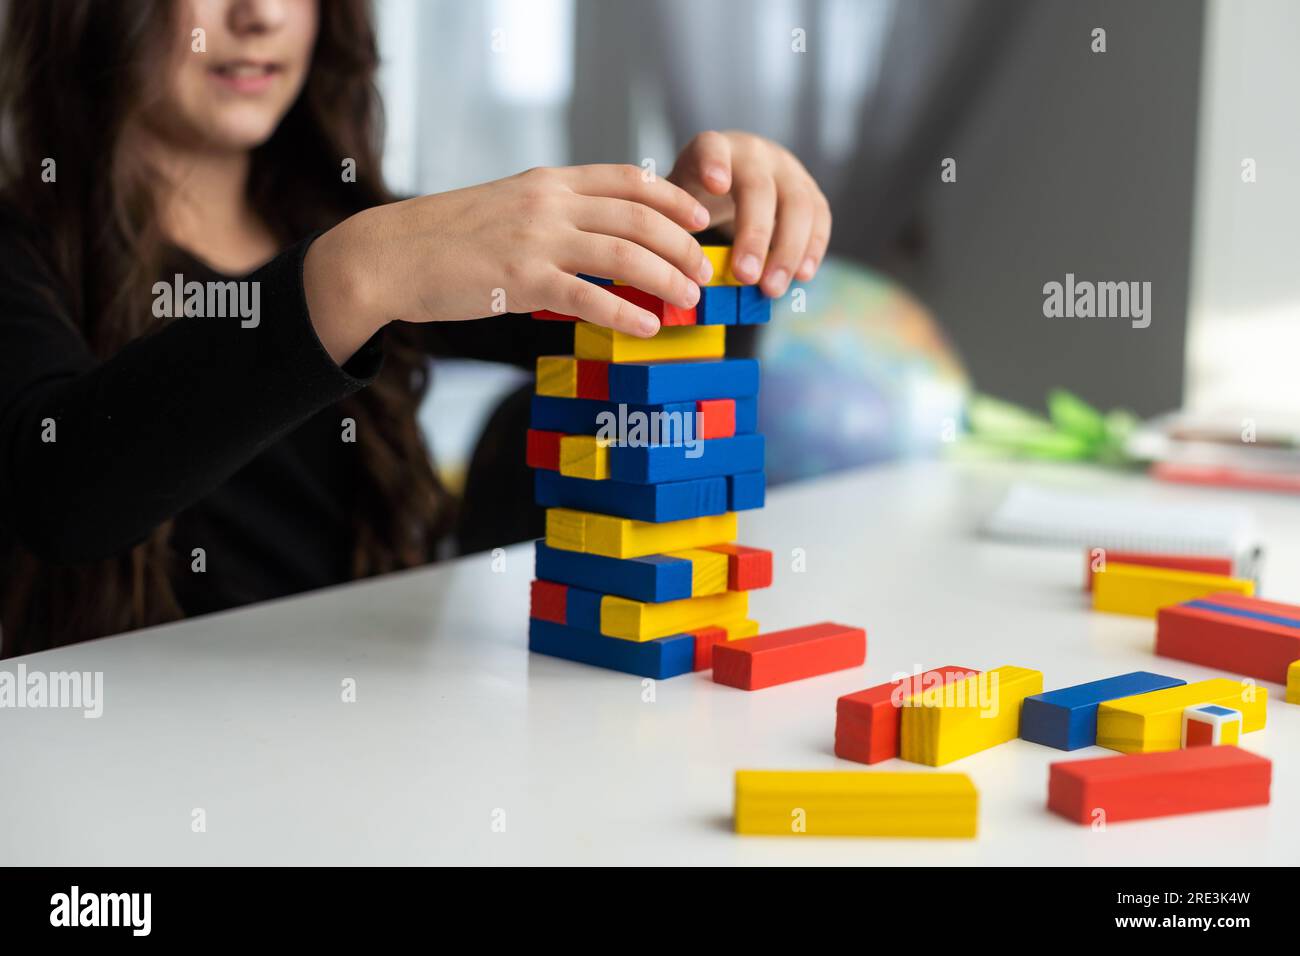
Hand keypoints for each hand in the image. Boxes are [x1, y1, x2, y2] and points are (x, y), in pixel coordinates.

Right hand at [304, 165, 715, 362]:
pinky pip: (589, 297)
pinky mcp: (522, 280)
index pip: (627, 180)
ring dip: (666, 279)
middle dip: (681, 245)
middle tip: (704, 271)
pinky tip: (649, 327)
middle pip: (638, 218)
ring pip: (624, 255)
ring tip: (690, 300)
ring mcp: (536, 240)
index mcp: (548, 182)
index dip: (671, 199)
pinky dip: (627, 313)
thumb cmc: (448, 237)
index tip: (700, 218)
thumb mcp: (507, 207)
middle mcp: (549, 204)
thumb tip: (596, 236)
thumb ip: (552, 214)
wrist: (391, 254)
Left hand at [668, 130, 830, 297]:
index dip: (715, 164)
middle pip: (759, 188)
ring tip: (772, 289)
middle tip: (745, 276)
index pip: (712, 147)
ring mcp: (787, 170)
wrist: (733, 179)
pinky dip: (813, 248)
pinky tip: (802, 276)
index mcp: (714, 149)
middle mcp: (754, 154)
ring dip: (787, 251)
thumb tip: (674, 272)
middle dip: (754, 235)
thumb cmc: (698, 196)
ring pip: (797, 204)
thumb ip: (674, 226)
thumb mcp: (678, 201)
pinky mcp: (810, 191)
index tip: (716, 185)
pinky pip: (820, 218)